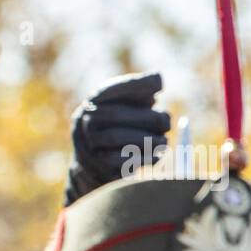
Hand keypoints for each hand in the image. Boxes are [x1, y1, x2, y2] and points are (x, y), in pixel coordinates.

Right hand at [66, 71, 170, 203]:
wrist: (95, 168)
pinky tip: (157, 156)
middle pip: (113, 114)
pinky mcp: (98, 170)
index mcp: (92, 106)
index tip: (160, 84)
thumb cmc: (120, 130)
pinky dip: (144, 157)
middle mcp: (84, 125)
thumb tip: (158, 81)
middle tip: (166, 121)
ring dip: (146, 137)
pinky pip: (121, 162)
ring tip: (164, 141)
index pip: (109, 90)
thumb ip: (141, 92)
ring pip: (116, 137)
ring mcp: (88, 148)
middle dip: (145, 116)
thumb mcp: (127, 107)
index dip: (134, 85)